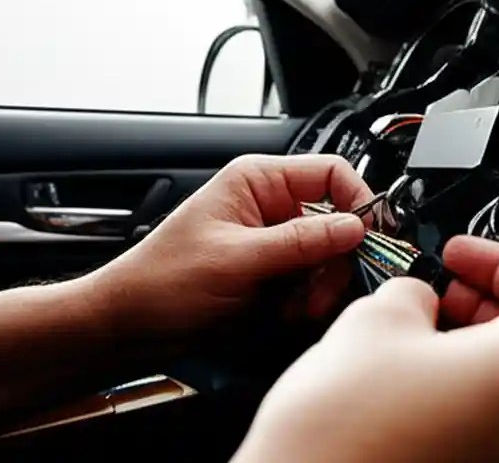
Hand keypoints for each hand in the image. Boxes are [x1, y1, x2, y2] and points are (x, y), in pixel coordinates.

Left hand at [86, 154, 373, 340]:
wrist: (129, 326)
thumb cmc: (162, 281)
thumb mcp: (236, 259)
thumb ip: (300, 242)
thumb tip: (354, 227)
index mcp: (258, 181)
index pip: (331, 173)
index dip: (358, 201)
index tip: (370, 236)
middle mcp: (271, 206)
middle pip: (338, 220)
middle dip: (336, 259)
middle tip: (323, 291)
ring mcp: (273, 241)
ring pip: (329, 256)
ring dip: (322, 286)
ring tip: (297, 309)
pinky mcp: (272, 273)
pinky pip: (313, 281)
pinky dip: (308, 301)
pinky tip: (286, 313)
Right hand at [234, 236, 498, 462]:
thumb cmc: (345, 440)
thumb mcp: (374, 322)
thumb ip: (415, 292)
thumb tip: (421, 298)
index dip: (495, 257)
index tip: (459, 253)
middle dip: (484, 303)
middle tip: (437, 290)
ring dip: (473, 351)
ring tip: (416, 338)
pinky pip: (495, 429)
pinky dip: (465, 398)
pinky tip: (415, 389)